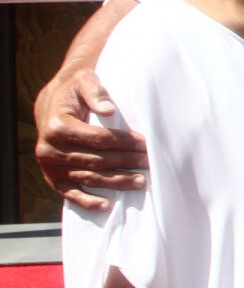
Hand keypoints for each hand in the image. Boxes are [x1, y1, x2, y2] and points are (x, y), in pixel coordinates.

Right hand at [34, 68, 146, 210]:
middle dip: (126, 162)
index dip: (124, 142)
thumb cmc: (74, 92)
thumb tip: (109, 110)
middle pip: (97, 160)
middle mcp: (49, 149)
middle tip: (150, 163)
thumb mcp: (83, 81)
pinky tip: (107, 206)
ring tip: (141, 182)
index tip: (146, 143)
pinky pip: (71, 194)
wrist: (51, 106)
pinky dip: (88, 202)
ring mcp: (50, 167)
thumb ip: (96, 92)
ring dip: (116, 182)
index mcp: (57, 126)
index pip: (98, 138)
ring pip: (89, 177)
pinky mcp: (52, 179)